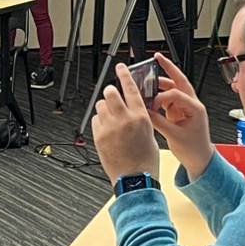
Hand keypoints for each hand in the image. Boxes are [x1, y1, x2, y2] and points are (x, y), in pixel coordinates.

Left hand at [92, 64, 162, 182]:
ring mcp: (109, 127)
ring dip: (105, 108)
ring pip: (100, 106)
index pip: (130, 88)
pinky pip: (95, 120)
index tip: (120, 66)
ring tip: (112, 120)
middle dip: (110, 92)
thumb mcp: (150, 132)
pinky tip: (107, 130)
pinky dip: (100, 121)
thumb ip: (140, 117)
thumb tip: (132, 106)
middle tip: (113, 98)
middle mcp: (124, 119)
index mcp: (140, 117)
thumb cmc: (146, 160)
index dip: (124, 74)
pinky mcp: (98, 137)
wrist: (135, 179)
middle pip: (110, 92)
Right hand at [147, 53, 212, 178]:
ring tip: (148, 80)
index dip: (161, 97)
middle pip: (180, 81)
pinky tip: (151, 96)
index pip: (176, 94)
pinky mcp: (181, 111)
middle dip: (168, 68)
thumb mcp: (174, 135)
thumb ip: (158, 121)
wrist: (200, 159)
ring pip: (174, 88)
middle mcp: (193, 104)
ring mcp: (187, 106)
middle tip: (157, 58)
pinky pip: (170, 98)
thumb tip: (145, 111)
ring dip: (161, 83)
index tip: (151, 105)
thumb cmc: (194, 149)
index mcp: (195, 108)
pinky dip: (160, 95)